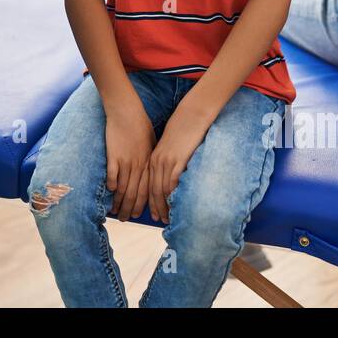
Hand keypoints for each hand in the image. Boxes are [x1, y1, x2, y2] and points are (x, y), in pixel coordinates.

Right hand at [105, 101, 156, 220]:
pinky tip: (110, 192)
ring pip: (123, 188)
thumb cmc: (140, 125)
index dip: (141, 204)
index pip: (146, 190)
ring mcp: (126, 161)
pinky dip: (112, 184)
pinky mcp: (114, 155)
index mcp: (149, 163)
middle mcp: (139, 165)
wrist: (127, 111)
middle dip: (129, 208)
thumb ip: (150, 159)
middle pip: (134, 193)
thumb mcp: (151, 143)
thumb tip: (152, 172)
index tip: (137, 214)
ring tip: (114, 212)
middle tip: (125, 219)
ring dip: (118, 201)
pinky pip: (113, 174)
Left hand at [147, 107, 210, 223]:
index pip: (148, 185)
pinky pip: (171, 182)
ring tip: (166, 217)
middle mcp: (156, 162)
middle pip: (152, 190)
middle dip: (154, 207)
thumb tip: (172, 178)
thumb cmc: (183, 132)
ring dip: (163, 205)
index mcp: (153, 159)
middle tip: (159, 220)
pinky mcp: (176, 161)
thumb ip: (169, 162)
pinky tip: (174, 205)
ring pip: (161, 189)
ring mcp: (166, 162)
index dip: (149, 201)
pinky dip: (171, 196)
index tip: (152, 213)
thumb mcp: (171, 149)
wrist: (190, 117)